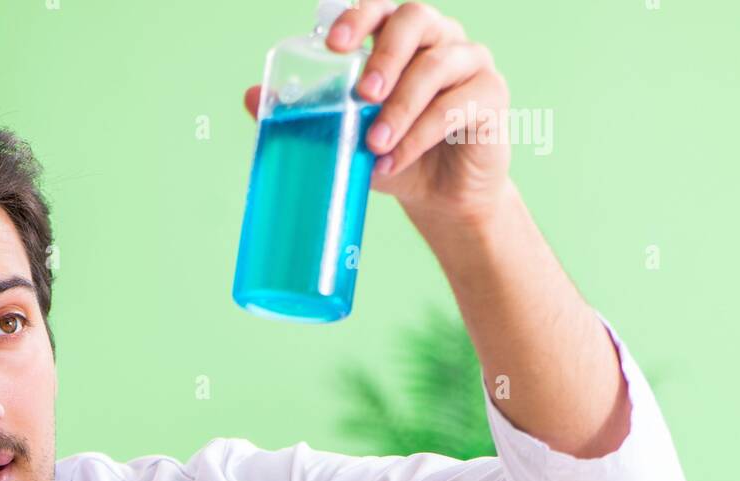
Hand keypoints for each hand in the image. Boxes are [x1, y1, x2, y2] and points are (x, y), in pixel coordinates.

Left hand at [242, 1, 510, 227]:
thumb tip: (248, 98)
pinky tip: (395, 160)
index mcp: (403, 38)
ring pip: (436, 66)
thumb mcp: (347, 136)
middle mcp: (440, 39)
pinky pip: (456, 106)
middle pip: (415, 19)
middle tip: (361, 95)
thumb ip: (308, 113)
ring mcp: (470, 63)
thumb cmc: (396, 157)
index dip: (359, 16)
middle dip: (384, 55)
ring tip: (374, 144)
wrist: (444, 202)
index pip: (382, 7)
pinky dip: (421, 135)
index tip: (332, 44)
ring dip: (401, 106)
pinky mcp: (491, 96)